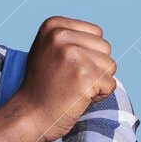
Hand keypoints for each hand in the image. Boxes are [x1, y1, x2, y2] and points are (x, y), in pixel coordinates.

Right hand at [8, 17, 116, 141]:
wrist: (29, 116)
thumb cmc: (42, 86)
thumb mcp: (49, 50)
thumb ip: (71, 38)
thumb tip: (99, 37)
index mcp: (53, 26)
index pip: (96, 33)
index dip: (87, 54)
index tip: (65, 67)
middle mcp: (61, 36)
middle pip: (105, 47)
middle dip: (95, 66)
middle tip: (70, 80)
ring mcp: (73, 56)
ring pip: (110, 66)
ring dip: (97, 81)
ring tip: (73, 88)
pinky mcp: (85, 76)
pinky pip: (110, 85)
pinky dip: (99, 96)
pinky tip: (78, 98)